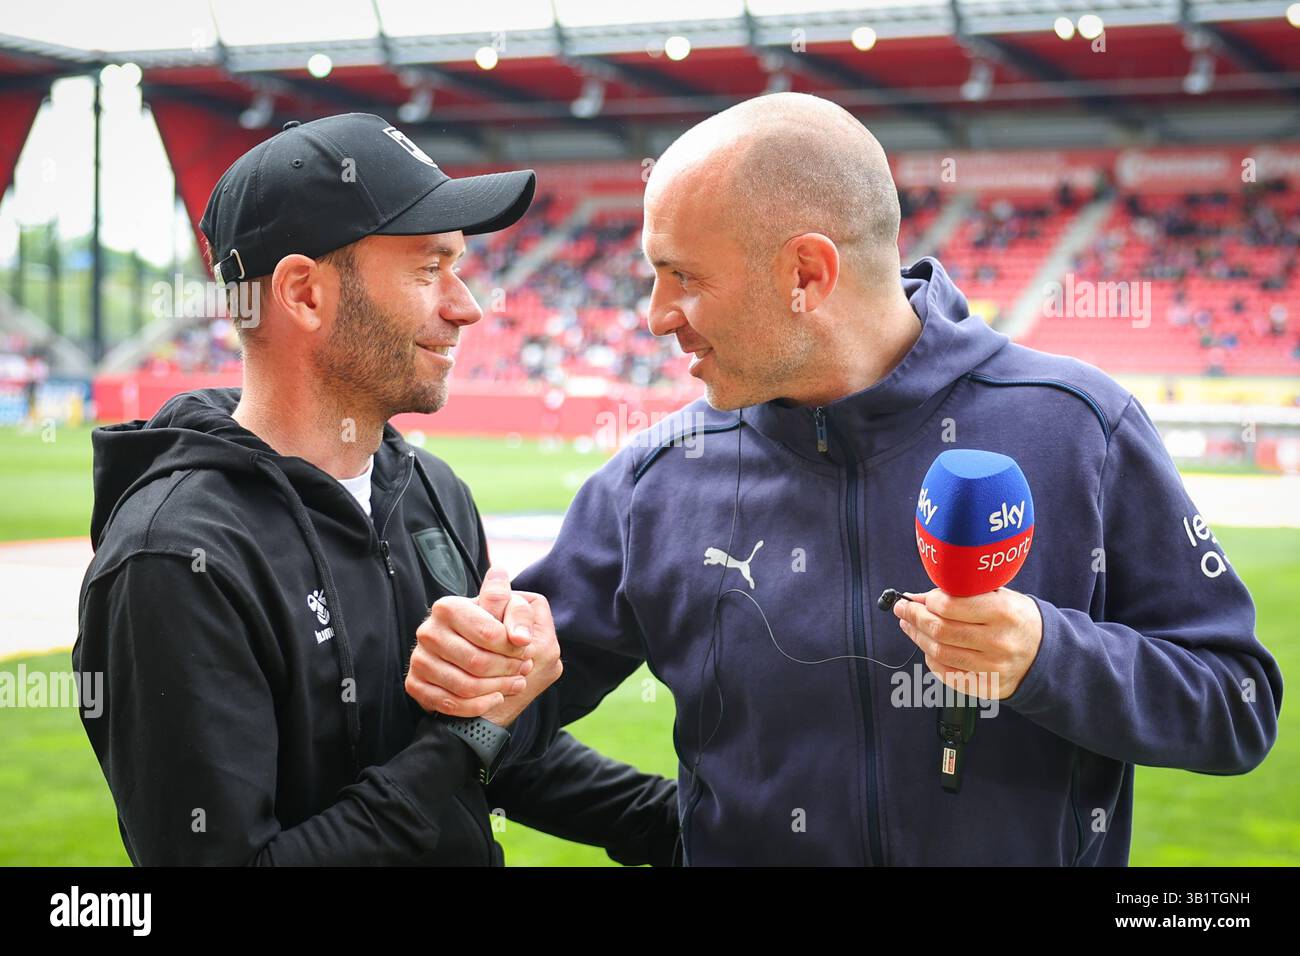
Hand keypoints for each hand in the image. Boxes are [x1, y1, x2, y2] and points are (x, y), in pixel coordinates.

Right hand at [406, 566, 561, 726]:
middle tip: (524, 669)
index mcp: (448, 607)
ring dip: (498, 689)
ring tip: (515, 683)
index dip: (513, 648)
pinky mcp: (416, 684)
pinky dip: (479, 706)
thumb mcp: (510, 611)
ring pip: (466, 686)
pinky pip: (451, 704)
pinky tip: (496, 697)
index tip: (526, 651)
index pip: (489, 633)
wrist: (470, 649)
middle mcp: (428, 632)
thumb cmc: (492, 627)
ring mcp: (419, 659)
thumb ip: (520, 614)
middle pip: (477, 662)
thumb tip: (521, 638)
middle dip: (508, 669)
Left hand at [892, 587, 1042, 700]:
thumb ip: (960, 594)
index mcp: (1003, 612)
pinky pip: (948, 675)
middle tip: (903, 610)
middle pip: (940, 631)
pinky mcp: (988, 687)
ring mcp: (993, 668)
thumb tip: (919, 598)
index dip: (926, 602)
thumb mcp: (996, 595)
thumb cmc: (1015, 618)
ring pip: (940, 653)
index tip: (916, 598)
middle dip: (914, 618)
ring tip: (910, 626)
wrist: (1045, 652)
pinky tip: (927, 648)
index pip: (949, 606)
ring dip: (918, 638)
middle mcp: (999, 642)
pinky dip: (931, 660)